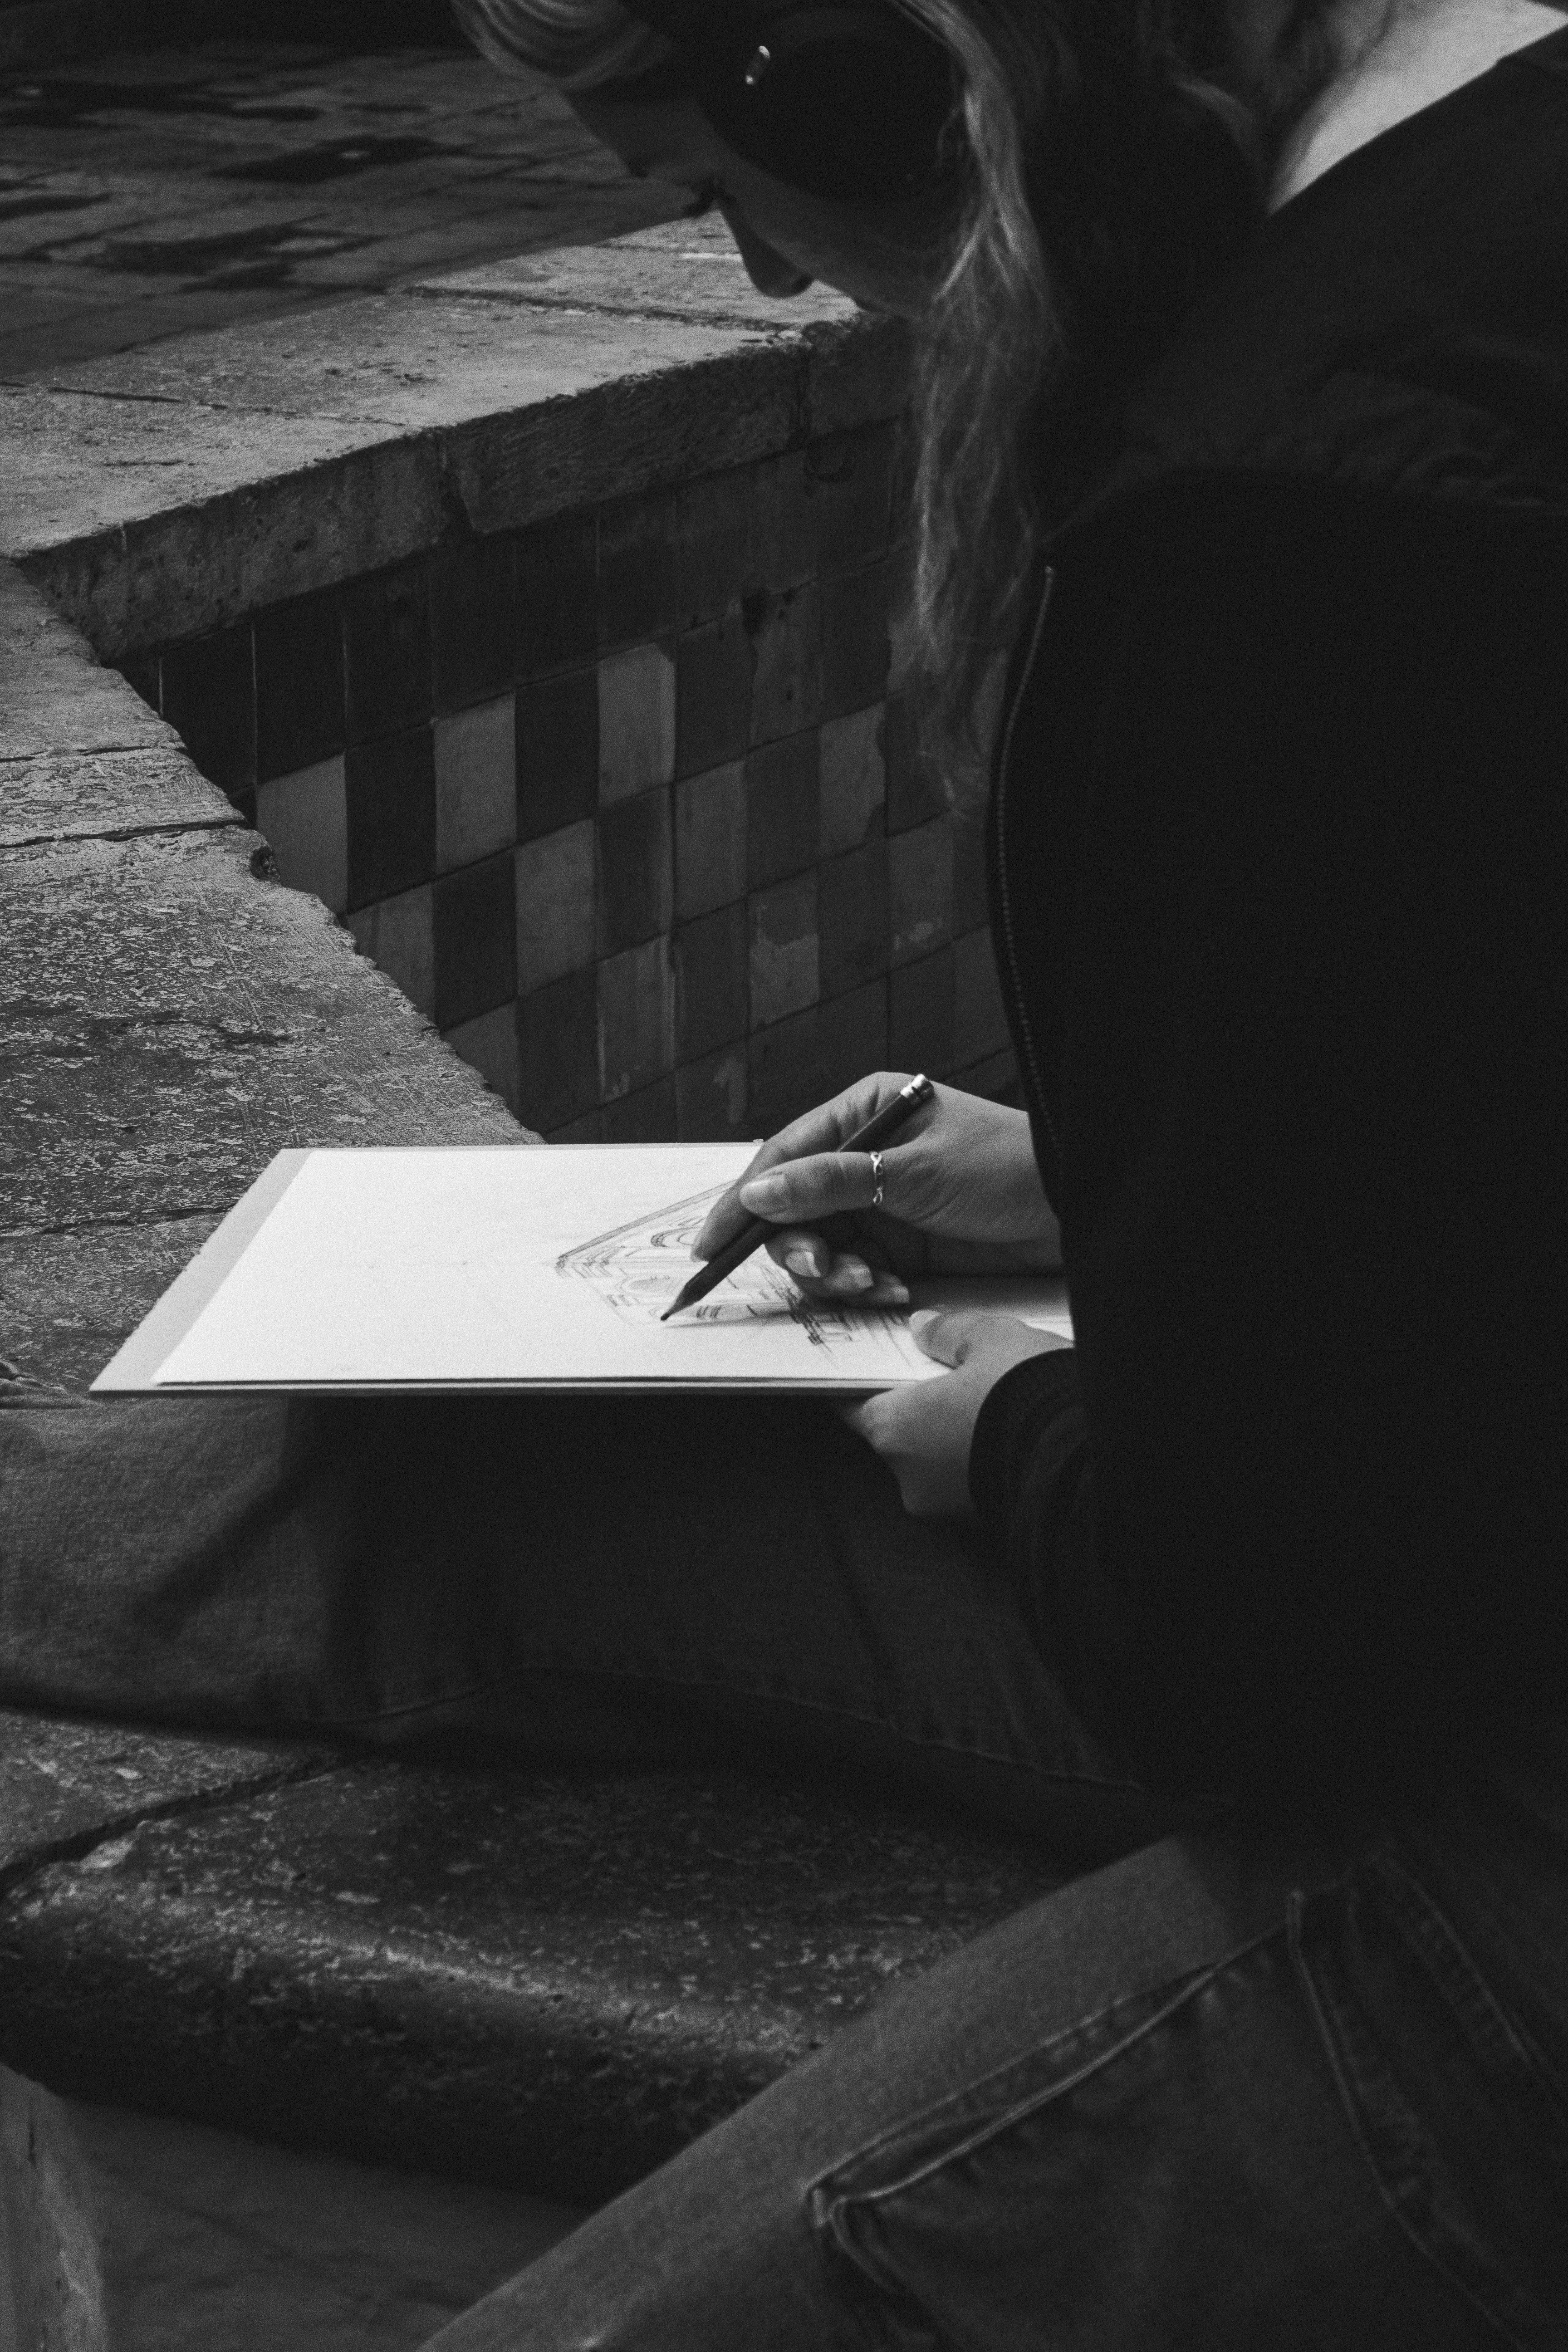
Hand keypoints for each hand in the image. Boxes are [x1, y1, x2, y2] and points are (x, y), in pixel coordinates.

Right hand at [693, 1072, 1061, 1304]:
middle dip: (801, 1248)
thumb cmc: (1000, 1166)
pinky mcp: (900, 1243)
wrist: (1068, 1205)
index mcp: (861, 1113)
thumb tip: (761, 1193)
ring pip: (821, 1248)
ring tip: (873, 1281)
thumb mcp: (911, 1170)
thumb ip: (831, 1182)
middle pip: (792, 1212)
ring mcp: (879, 1202)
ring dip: (836, 1273)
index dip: (741, 1202)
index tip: (710, 1243)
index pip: (782, 1158)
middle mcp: (862, 1157)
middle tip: (826, 1269)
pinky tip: (896, 1288)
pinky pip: (855, 1270)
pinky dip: (865, 1285)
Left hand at [841, 1308, 1072, 1518]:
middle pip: (902, 1433)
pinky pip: (974, 1479)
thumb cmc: (1027, 1394)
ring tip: (998, 1400)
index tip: (879, 1366)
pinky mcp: (987, 1524)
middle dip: (925, 1407)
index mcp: (893, 1430)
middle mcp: (910, 1478)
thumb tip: (924, 1327)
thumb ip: (950, 1332)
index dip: (867, 1381)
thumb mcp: (991, 1340)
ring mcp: (948, 1508)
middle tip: (956, 1374)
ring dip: (959, 1434)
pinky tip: (1017, 1430)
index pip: (855, 1404)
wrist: (1091, 1461)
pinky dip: (986, 1456)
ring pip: (940, 1459)